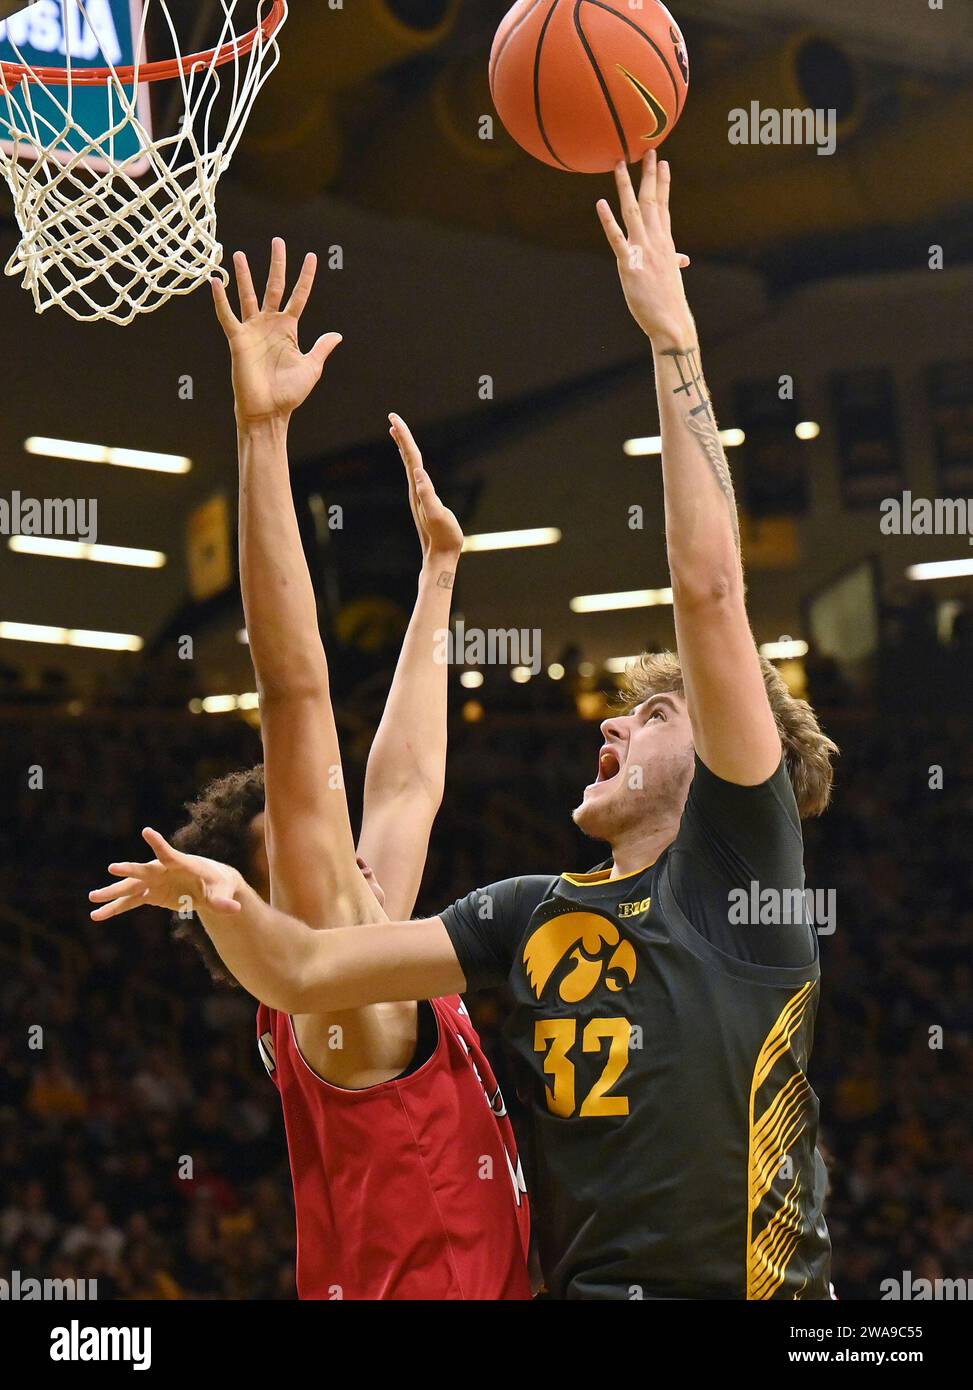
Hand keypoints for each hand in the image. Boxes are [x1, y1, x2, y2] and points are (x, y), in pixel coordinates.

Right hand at [89, 828, 243, 921]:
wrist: (209, 885)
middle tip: (112, 868)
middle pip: (143, 869)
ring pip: (129, 887)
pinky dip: (114, 909)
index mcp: (181, 864)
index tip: (147, 831)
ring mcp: (153, 881)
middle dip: (129, 870)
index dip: (158, 843)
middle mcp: (162, 870)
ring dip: (112, 893)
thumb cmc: (218, 883)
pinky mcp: (150, 893)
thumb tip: (235, 908)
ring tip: (92, 897)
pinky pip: (129, 902)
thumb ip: (224, 900)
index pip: (169, 853)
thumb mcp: (222, 892)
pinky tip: (97, 915)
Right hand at [213, 238, 342, 425]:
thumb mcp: (311, 368)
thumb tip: (337, 335)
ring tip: (238, 254)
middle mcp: (270, 324)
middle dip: (277, 264)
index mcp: (289, 329)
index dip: (305, 277)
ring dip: (244, 275)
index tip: (312, 256)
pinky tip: (215, 281)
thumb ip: (321, 348)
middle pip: (274, 287)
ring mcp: (253, 330)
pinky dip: (220, 299)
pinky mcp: (237, 339)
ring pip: (248, 295)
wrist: (269, 411)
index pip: (298, 296)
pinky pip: (227, 315)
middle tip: (278, 241)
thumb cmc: (289, 393)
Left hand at [389, 413, 463, 562]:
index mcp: (418, 489)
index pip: (411, 456)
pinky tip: (413, 462)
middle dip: (401, 436)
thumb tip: (419, 472)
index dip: (404, 436)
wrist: (440, 557)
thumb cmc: (444, 538)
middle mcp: (415, 489)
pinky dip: (412, 462)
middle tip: (393, 417)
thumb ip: (428, 495)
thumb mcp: (438, 515)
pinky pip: (415, 475)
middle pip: (407, 457)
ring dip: (403, 447)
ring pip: (409, 465)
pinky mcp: (424, 501)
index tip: (394, 419)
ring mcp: (418, 495)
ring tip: (396, 433)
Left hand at [596, 152, 694, 347]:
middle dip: (649, 174)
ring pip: (634, 210)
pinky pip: (616, 238)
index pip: (664, 205)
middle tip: (647, 150)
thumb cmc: (670, 302)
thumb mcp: (672, 276)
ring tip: (620, 164)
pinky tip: (600, 203)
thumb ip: (673, 261)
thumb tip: (682, 259)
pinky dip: (607, 220)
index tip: (662, 162)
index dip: (662, 183)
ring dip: (626, 186)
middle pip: (652, 200)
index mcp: (665, 243)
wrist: (671, 322)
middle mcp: (656, 241)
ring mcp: (642, 250)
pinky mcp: (629, 264)